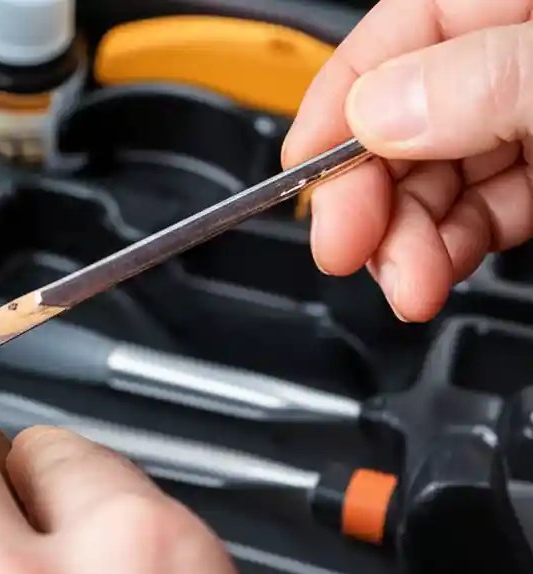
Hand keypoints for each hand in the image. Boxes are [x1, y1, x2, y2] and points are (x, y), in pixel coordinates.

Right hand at [284, 0, 532, 321]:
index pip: (387, 44)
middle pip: (401, 122)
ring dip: (404, 240)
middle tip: (349, 251)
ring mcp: (531, 113)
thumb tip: (376, 113)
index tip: (308, 188)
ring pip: (435, 176)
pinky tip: (431, 273)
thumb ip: (481, 83)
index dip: (334, 118)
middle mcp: (511, 51)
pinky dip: (450, 247)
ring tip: (404, 284)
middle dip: (370, 200)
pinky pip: (484, 207)